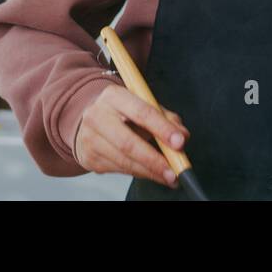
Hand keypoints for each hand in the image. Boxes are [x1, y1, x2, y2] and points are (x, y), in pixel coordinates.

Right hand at [73, 84, 189, 188]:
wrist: (90, 119)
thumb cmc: (125, 112)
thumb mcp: (145, 106)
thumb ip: (166, 118)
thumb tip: (183, 136)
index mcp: (114, 95)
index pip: (141, 112)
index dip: (162, 129)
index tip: (179, 143)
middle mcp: (97, 115)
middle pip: (128, 142)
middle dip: (154, 160)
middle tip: (175, 171)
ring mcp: (89, 137)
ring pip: (124, 160)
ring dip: (150, 172)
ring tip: (169, 176)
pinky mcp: (89, 157)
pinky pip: (119, 170)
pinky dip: (139, 173)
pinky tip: (151, 173)